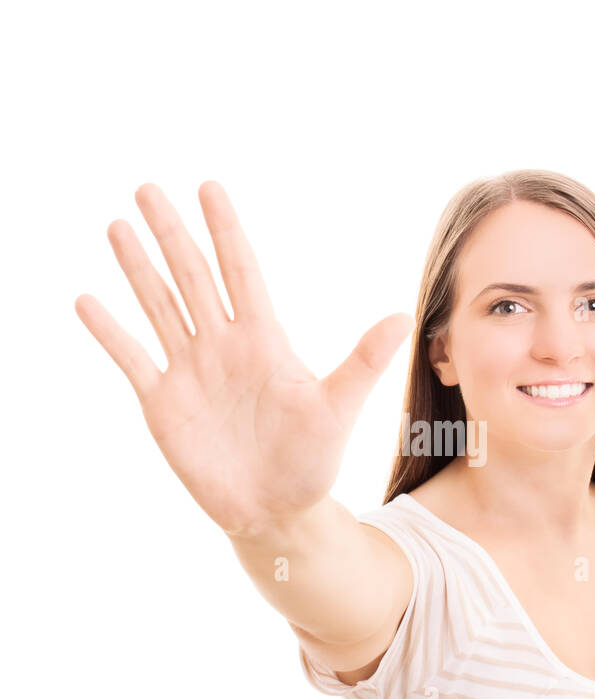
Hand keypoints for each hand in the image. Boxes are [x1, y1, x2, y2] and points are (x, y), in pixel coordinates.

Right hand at [74, 182, 413, 536]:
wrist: (276, 510)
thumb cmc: (312, 460)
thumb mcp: (339, 409)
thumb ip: (364, 362)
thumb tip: (403, 317)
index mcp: (263, 340)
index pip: (240, 271)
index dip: (225, 230)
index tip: (209, 187)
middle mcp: (222, 345)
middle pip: (192, 277)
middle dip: (171, 234)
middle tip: (147, 188)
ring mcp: (190, 371)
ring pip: (159, 307)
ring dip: (137, 268)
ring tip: (116, 226)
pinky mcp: (164, 403)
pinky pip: (132, 359)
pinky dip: (110, 331)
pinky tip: (86, 300)